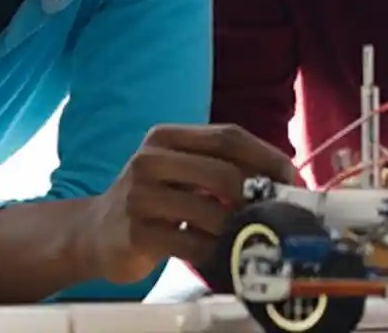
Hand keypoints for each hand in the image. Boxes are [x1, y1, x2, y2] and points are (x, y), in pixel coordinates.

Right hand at [74, 124, 298, 283]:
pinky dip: (215, 249)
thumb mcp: (181, 170)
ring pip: (210, 210)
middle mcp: (150, 159)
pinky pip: (191, 243)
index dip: (267, 157)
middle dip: (256, 195)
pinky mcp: (136, 233)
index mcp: (167, 136)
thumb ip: (222, 167)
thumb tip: (283, 180)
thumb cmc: (154, 200)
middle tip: (276, 212)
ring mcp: (139, 196)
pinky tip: (222, 252)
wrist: (95, 233)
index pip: (228, 136)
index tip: (292, 179)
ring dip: (238, 226)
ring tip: (251, 233)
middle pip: (222, 171)